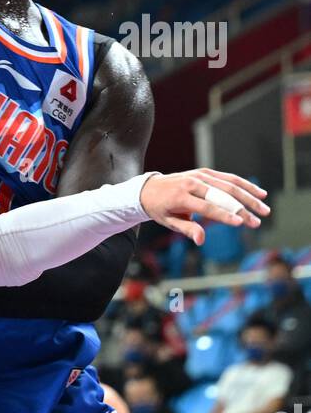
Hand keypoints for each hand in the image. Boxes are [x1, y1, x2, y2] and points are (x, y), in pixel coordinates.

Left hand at [140, 168, 269, 244]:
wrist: (149, 188)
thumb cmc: (160, 209)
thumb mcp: (169, 222)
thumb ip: (187, 229)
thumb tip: (201, 240)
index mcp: (181, 196)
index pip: (208, 207)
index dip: (225, 215)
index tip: (241, 223)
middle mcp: (191, 183)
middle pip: (222, 195)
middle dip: (242, 208)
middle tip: (258, 220)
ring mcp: (199, 175)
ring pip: (228, 184)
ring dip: (248, 195)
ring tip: (264, 207)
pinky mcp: (204, 172)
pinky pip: (226, 177)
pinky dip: (243, 184)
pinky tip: (258, 192)